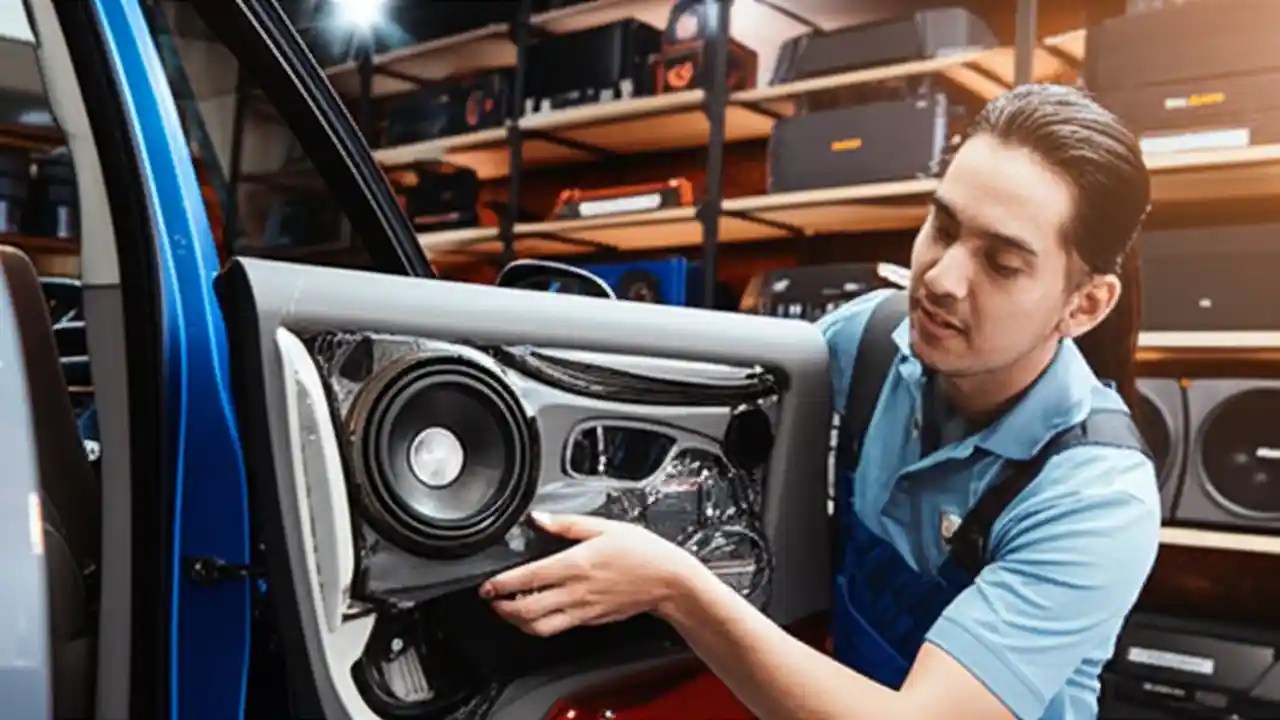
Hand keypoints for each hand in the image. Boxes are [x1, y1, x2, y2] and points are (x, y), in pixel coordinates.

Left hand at [479, 512, 707, 637]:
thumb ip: (567, 523)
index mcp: (576, 564)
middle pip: (528, 611)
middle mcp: (576, 591)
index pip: (529, 579)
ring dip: (518, 622)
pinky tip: (535, 614)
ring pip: (540, 627)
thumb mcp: (604, 526)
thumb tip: (540, 518)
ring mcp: (583, 610)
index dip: (502, 585)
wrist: (669, 580)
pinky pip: (558, 628)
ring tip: (508, 610)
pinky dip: (539, 625)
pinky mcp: (590, 620)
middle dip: (502, 609)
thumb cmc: (642, 552)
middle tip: (492, 600)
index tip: (487, 586)